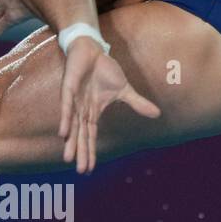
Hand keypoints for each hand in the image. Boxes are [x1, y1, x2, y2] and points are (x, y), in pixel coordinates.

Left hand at [58, 37, 160, 172]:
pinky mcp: (69, 88)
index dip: (90, 151)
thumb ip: (136, 103)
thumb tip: (157, 114)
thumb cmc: (104, 70)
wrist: (92, 50)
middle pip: (81, 135)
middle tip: (80, 171)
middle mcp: (82, 109)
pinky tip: (63, 133)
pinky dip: (66, 119)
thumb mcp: (124, 89)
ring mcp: (74, 100)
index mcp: (93, 111)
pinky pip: (67, 106)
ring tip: (68, 158)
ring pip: (73, 125)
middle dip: (81, 153)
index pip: (91, 136)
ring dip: (71, 141)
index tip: (89, 169)